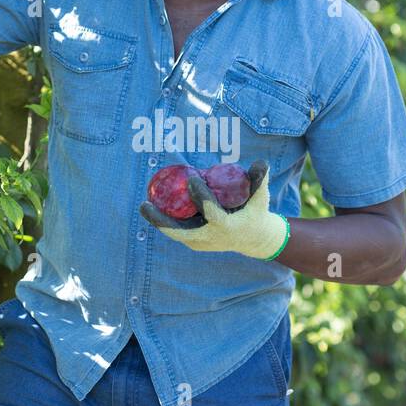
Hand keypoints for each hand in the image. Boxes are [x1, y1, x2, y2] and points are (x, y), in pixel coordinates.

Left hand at [139, 159, 288, 259]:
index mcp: (227, 227)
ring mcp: (201, 243)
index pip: (211, 212)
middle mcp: (211, 238)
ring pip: (175, 233)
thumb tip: (261, 162)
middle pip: (181, 231)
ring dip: (158, 221)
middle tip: (146, 203)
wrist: (253, 238)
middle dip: (162, 220)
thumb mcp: (261, 196)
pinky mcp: (195, 243)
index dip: (202, 197)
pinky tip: (155, 206)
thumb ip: (260, 179)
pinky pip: (177, 232)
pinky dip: (165, 221)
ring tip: (145, 205)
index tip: (192, 178)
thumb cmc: (256, 212)